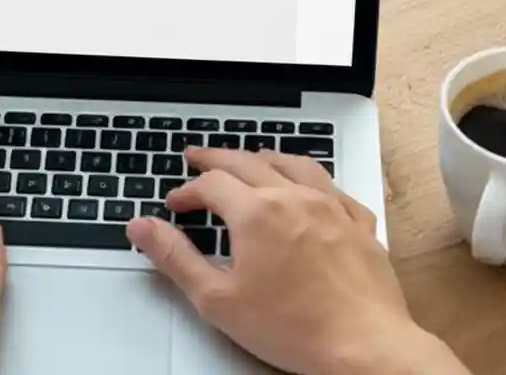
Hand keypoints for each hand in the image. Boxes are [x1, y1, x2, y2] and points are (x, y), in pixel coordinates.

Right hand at [127, 148, 468, 374]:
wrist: (363, 348)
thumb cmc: (295, 328)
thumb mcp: (217, 299)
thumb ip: (174, 257)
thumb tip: (142, 228)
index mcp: (256, 213)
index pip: (211, 184)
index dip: (187, 190)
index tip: (176, 203)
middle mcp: (294, 199)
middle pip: (247, 162)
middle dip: (217, 159)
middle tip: (198, 158)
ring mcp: (331, 208)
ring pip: (294, 165)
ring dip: (265, 157)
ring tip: (252, 157)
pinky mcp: (358, 225)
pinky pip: (334, 187)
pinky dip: (313, 179)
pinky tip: (311, 187)